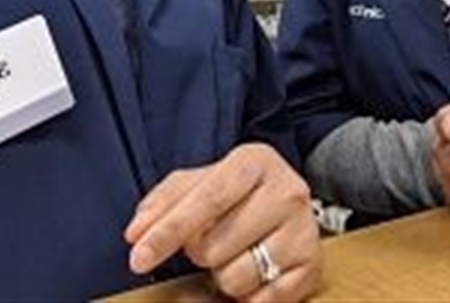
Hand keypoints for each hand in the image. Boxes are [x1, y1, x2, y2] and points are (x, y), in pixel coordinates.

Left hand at [124, 143, 322, 301]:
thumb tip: (137, 232)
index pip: (206, 200)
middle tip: (214, 237)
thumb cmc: (234, 192)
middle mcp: (287, 191)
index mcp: (254, 161)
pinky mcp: (313, 266)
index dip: (168, 231)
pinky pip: (261, 302)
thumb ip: (162, 202)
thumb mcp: (198, 182)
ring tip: (237, 253)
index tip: (138, 257)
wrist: (287, 200)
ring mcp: (304, 230)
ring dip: (224, 274)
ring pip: (236, 278)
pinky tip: (255, 271)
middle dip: (200, 252)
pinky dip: (248, 295)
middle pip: (215, 246)